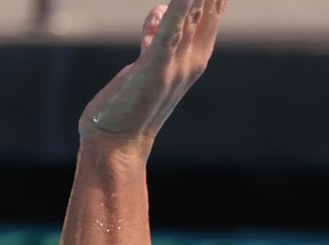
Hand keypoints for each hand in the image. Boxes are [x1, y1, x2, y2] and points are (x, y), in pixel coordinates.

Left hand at [81, 0, 225, 153]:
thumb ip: (155, 36)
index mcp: (194, 55)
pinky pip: (170, 29)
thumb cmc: (127, 107)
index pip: (212, 7)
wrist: (116, 146)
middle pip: (211, 4)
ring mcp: (176, 63)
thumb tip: (160, 12)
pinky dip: (180, 6)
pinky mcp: (154, 67)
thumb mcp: (145, 63)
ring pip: (197, 11)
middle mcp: (193, 57)